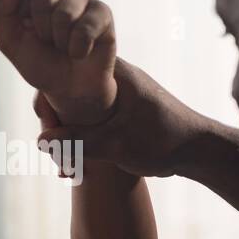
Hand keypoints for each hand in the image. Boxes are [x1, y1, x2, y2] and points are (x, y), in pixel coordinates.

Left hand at [0, 0, 117, 125]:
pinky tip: (81, 52)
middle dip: (40, 30)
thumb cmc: (38, 60)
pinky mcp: (103, 12)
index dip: (20, 3)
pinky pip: (85, 30)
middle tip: (47, 40)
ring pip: (64, 15)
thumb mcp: (8, 40)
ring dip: (59, 42)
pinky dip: (77, 49)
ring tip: (64, 46)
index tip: (24, 24)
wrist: (68, 88)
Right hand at [33, 57, 205, 177]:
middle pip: (65, 93)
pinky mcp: (117, 112)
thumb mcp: (117, 144)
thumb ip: (78, 142)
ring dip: (66, 138)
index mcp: (111, 72)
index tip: (45, 123)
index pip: (64, 70)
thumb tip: (40, 142)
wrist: (198, 150)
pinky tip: (74, 167)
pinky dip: (78, 141)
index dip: (47, 96)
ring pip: (75, 111)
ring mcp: (114, 95)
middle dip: (55, 126)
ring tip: (65, 169)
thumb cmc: (163, 140)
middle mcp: (110, 77)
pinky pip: (87, 121)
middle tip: (55, 156)